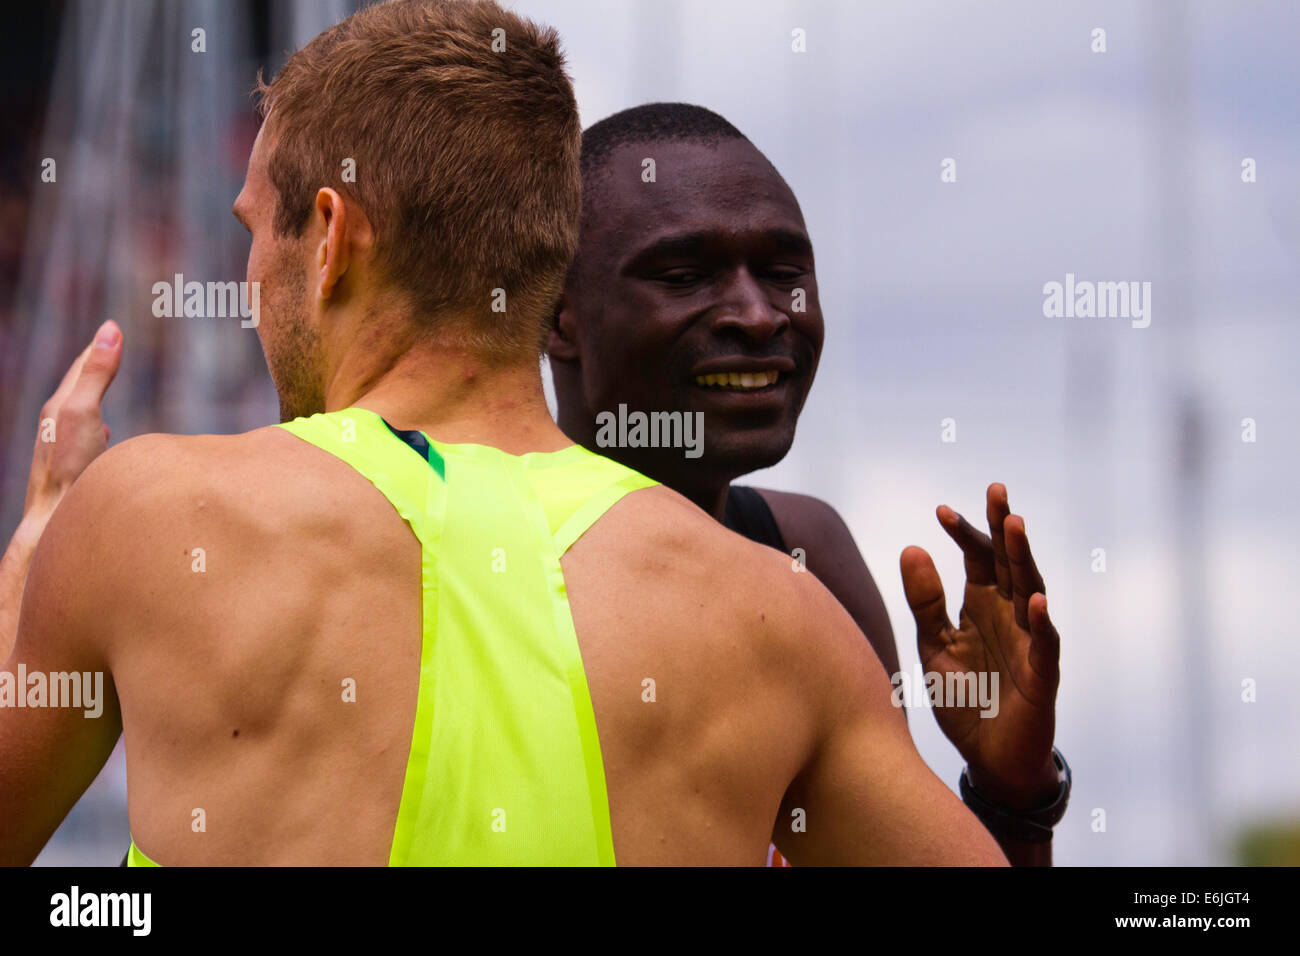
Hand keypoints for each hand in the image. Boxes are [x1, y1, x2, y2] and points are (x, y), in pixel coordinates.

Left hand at [22, 320, 122, 523]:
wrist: (53, 519)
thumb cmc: (68, 467)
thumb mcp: (83, 411)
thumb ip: (95, 372)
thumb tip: (109, 329)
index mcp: (58, 406)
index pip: (80, 366)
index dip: (98, 346)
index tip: (113, 328)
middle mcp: (57, 424)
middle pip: (78, 386)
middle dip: (96, 367)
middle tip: (111, 348)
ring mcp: (63, 446)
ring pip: (81, 411)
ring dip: (95, 395)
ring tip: (106, 385)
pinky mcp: (71, 466)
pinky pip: (85, 437)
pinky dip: (97, 424)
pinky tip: (104, 435)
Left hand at [899, 483, 1059, 809]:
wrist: (988, 758)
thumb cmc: (965, 700)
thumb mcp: (934, 647)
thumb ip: (924, 602)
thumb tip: (911, 547)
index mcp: (981, 605)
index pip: (976, 557)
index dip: (963, 532)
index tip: (941, 510)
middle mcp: (1009, 615)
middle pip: (1008, 562)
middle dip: (1002, 527)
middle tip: (996, 491)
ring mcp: (1029, 641)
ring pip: (1031, 590)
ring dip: (1024, 559)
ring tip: (1016, 526)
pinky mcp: (1043, 675)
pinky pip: (1045, 644)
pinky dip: (1042, 622)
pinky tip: (1035, 600)